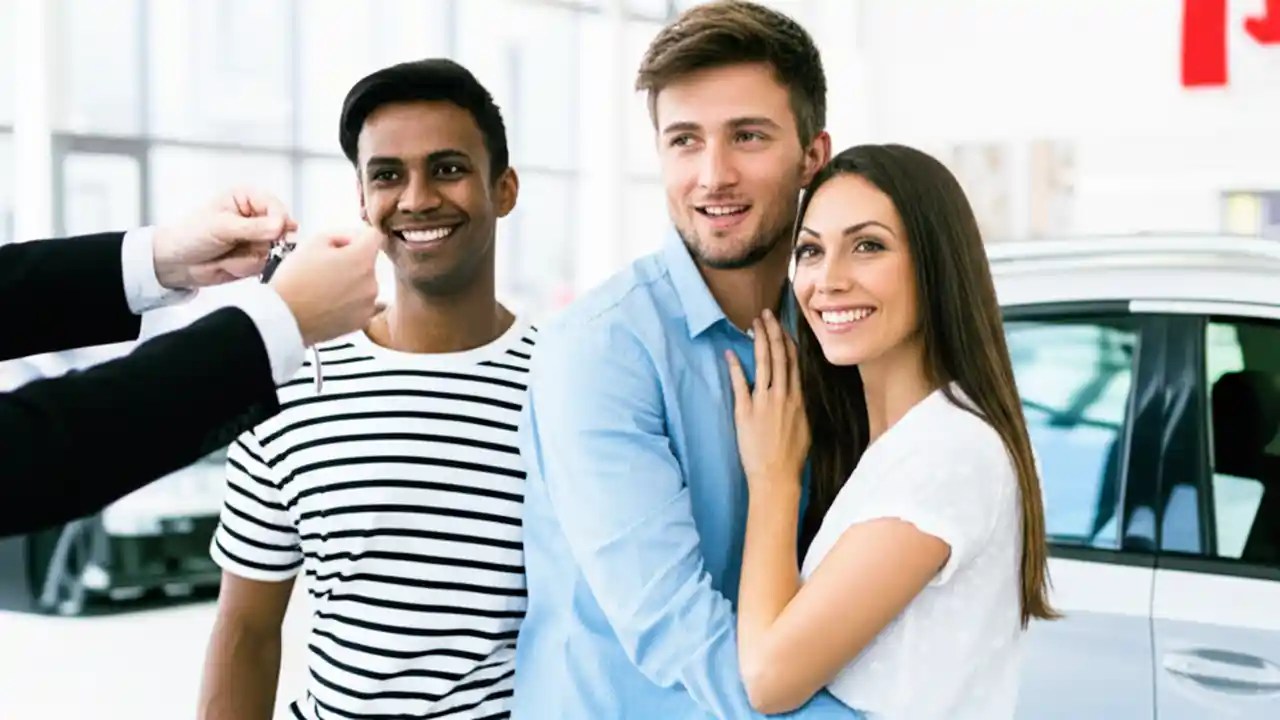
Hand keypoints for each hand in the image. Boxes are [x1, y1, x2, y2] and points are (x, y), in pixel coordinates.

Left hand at [151, 188, 297, 288]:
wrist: (176, 263)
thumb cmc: (190, 235)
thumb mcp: (221, 227)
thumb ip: (252, 228)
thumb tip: (280, 226)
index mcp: (246, 198)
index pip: (275, 206)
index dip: (280, 220)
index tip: (279, 232)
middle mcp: (255, 217)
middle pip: (282, 230)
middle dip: (267, 242)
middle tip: (255, 247)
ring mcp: (257, 239)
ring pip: (274, 251)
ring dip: (252, 257)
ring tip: (229, 255)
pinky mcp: (256, 258)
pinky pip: (265, 265)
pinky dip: (248, 267)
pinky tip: (229, 263)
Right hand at [269, 227, 381, 346]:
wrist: (284, 318)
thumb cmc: (294, 281)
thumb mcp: (313, 242)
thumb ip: (340, 235)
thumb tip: (352, 240)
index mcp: (362, 259)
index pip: (375, 236)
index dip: (357, 236)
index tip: (345, 244)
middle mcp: (371, 282)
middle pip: (367, 263)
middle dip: (351, 261)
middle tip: (324, 269)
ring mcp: (368, 304)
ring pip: (364, 284)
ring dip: (350, 283)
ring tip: (324, 289)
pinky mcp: (361, 321)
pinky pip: (360, 304)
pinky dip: (349, 302)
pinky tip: (330, 303)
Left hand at [726, 309, 809, 489]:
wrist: (777, 476)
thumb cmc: (791, 457)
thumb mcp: (805, 429)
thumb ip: (801, 408)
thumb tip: (799, 396)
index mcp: (798, 399)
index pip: (794, 363)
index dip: (787, 342)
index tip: (783, 326)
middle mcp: (783, 396)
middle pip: (779, 356)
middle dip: (773, 332)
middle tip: (767, 314)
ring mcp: (764, 402)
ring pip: (764, 364)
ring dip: (759, 341)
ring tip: (754, 323)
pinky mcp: (746, 412)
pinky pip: (740, 384)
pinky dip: (735, 367)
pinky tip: (729, 353)